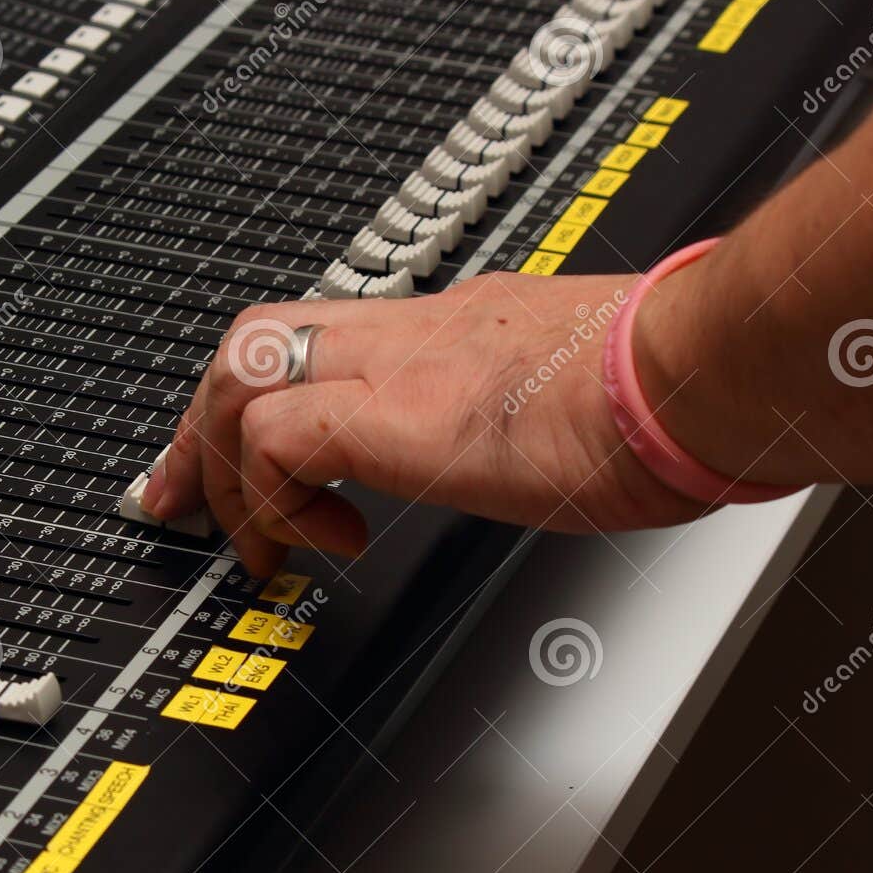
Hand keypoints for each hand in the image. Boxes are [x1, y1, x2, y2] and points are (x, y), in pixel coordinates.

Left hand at [141, 272, 707, 577]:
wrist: (699, 372)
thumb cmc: (664, 391)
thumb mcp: (565, 396)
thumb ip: (517, 412)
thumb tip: (520, 447)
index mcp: (444, 327)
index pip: (312, 340)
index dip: (248, 400)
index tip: (222, 457)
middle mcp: (406, 329)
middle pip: (249, 344)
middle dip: (193, 426)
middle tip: (173, 501)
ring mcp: (394, 363)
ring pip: (238, 375)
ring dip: (219, 467)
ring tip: (251, 545)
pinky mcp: (393, 411)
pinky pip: (275, 440)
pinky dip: (272, 500)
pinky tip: (323, 546)